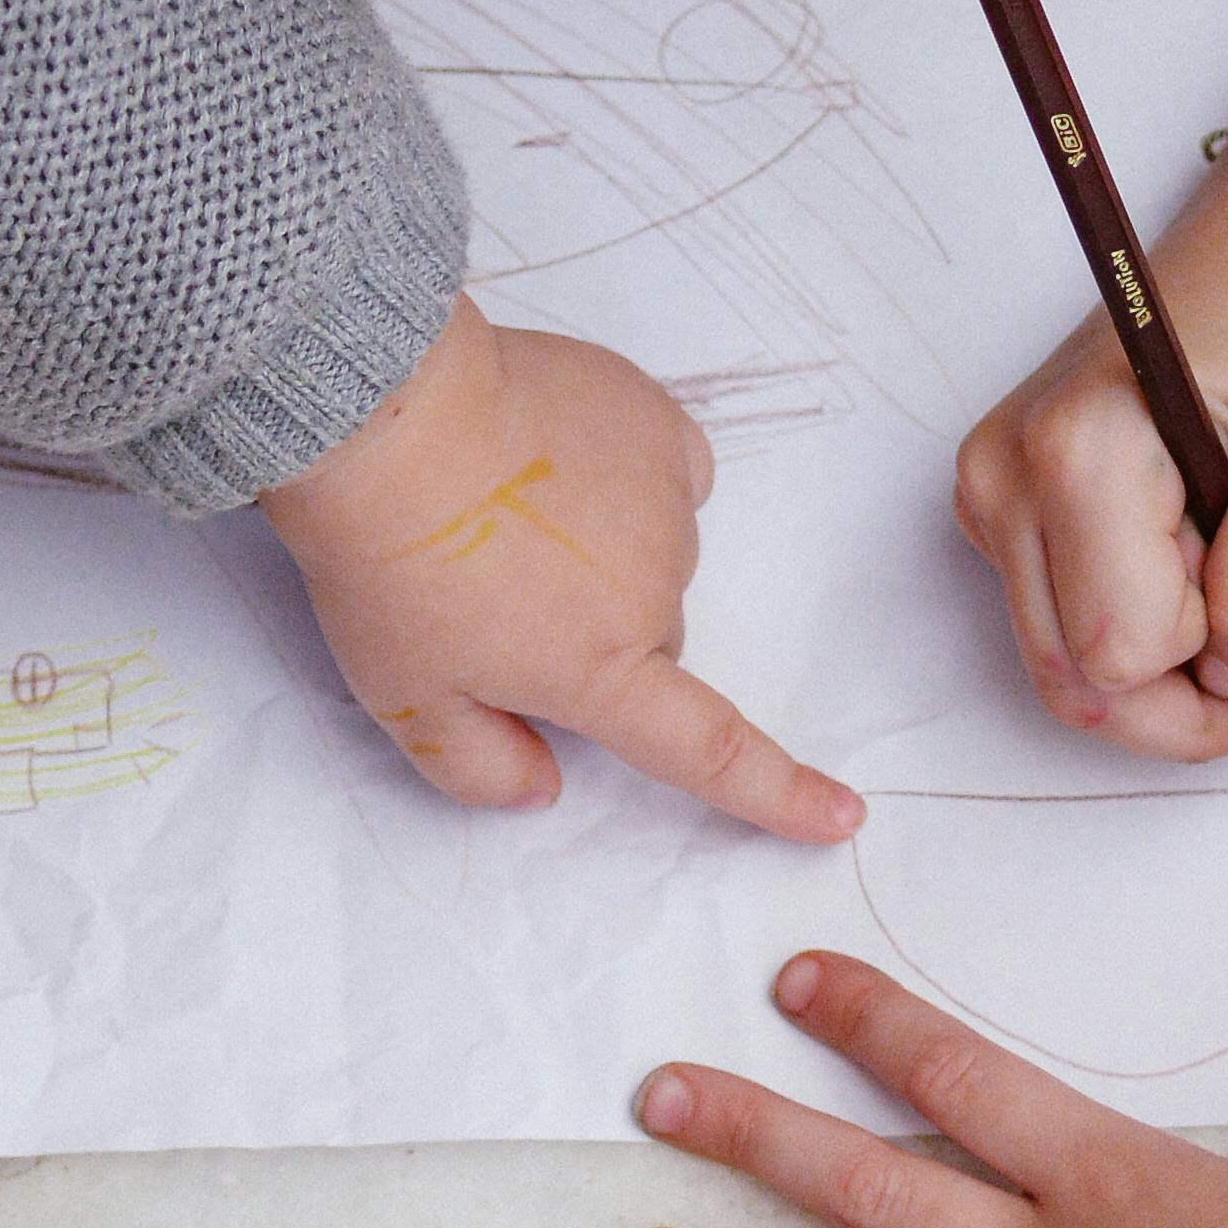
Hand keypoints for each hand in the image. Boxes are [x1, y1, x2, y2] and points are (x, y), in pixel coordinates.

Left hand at [264, 300, 859, 841]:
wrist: (385, 412)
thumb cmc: (387, 561)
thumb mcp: (404, 702)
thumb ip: (479, 770)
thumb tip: (544, 786)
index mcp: (600, 671)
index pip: (710, 751)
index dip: (780, 794)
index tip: (842, 815)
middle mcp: (652, 592)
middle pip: (652, 641)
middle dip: (593, 634)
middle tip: (492, 596)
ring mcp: (663, 501)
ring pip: (653, 555)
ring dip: (600, 549)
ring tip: (501, 514)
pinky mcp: (656, 425)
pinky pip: (666, 473)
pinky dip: (624, 479)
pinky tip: (554, 460)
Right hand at [956, 181, 1227, 749]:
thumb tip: (1226, 682)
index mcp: (1072, 455)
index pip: (1122, 656)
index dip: (1222, 662)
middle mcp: (1002, 482)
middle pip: (1079, 689)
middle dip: (1202, 692)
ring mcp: (989, 500)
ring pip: (1072, 676)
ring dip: (1186, 667)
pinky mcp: (1003, 514)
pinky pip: (1071, 630)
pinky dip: (1158, 632)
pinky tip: (1223, 565)